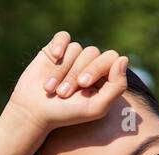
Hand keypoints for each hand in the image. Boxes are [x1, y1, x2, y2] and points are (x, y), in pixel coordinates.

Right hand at [5, 31, 129, 132]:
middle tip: (63, 93)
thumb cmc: (66, 113)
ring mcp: (73, 56)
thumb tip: (123, 59)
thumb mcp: (97, 107)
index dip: (96, 68)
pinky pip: (63, 37)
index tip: (83, 85)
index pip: (110, 59)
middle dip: (76, 73)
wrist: (34, 111)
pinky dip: (59, 45)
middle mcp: (90, 64)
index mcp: (104, 76)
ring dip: (62, 70)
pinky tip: (54, 56)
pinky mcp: (56, 49)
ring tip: (51, 88)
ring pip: (76, 48)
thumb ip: (117, 86)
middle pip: (92, 52)